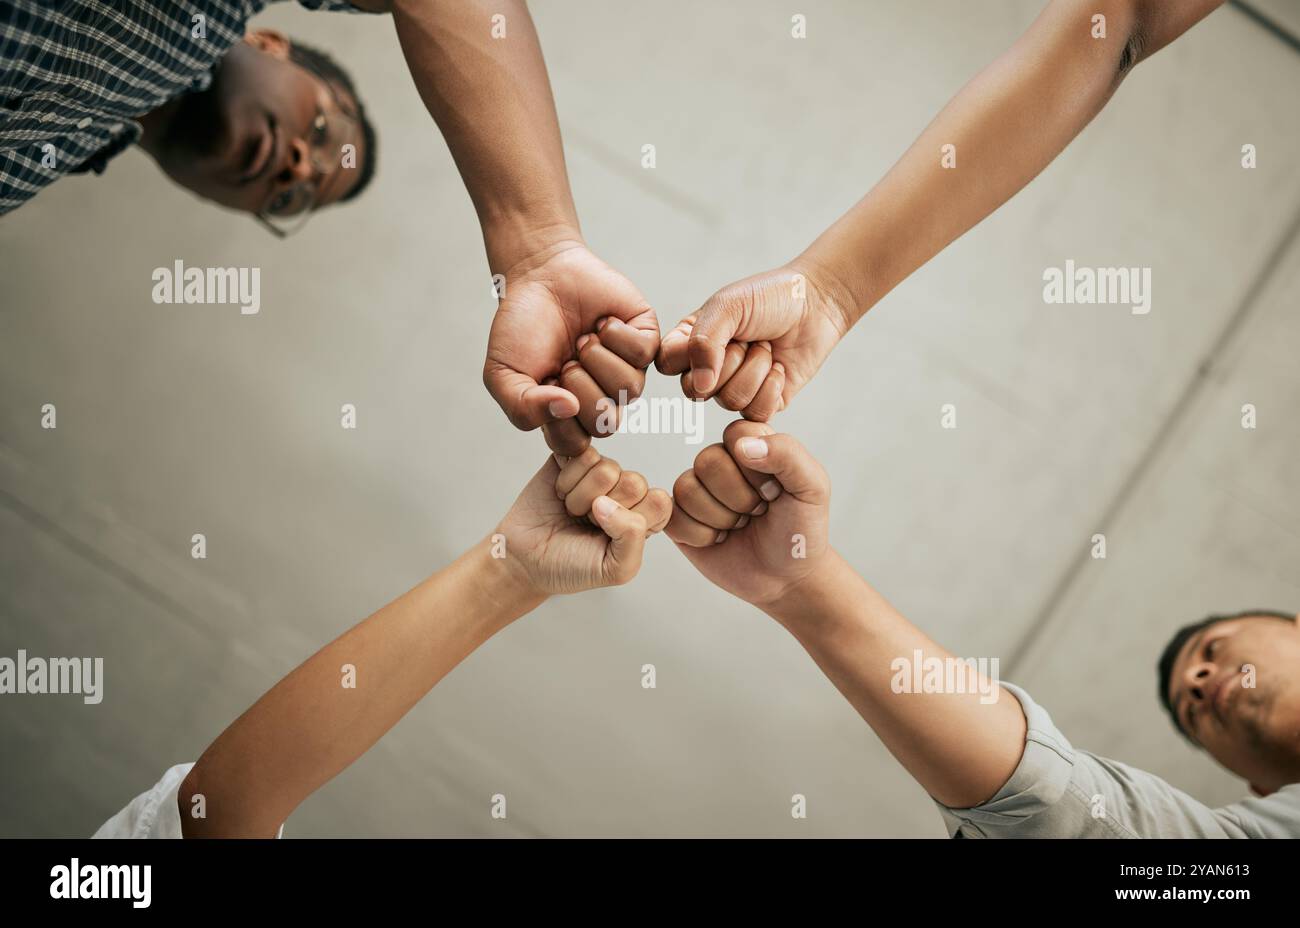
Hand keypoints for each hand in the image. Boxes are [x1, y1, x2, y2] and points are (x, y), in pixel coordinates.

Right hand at [484, 240, 660, 455]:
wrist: (540, 274)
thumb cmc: (522, 326)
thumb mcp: (502, 374)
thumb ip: (523, 407)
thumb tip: (566, 409)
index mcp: (568, 414)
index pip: (575, 444)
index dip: (558, 417)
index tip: (544, 383)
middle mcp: (602, 398)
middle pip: (606, 421)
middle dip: (580, 386)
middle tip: (565, 359)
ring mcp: (625, 371)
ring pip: (629, 389)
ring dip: (597, 358)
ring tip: (582, 339)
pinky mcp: (644, 341)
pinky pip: (643, 354)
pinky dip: (616, 335)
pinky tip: (602, 323)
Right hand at [497, 447, 671, 596]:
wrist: (524, 559)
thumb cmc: (571, 566)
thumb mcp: (614, 569)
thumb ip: (632, 539)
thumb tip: (610, 503)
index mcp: (643, 519)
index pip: (660, 502)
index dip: (633, 519)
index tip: (609, 537)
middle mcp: (625, 493)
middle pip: (635, 482)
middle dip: (603, 509)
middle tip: (586, 523)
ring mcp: (600, 474)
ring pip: (608, 468)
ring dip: (581, 497)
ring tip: (572, 510)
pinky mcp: (575, 459)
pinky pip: (583, 455)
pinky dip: (568, 480)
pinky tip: (561, 494)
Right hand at [656, 262, 852, 420]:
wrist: (816, 304)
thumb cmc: (769, 298)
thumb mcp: (728, 306)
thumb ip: (703, 342)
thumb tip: (701, 386)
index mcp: (690, 342)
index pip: (667, 365)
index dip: (689, 356)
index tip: (716, 334)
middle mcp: (708, 369)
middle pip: (697, 390)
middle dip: (730, 361)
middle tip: (747, 338)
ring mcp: (734, 388)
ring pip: (729, 401)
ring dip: (755, 370)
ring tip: (766, 348)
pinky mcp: (762, 403)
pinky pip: (755, 413)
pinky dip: (771, 387)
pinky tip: (779, 367)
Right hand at [665, 420, 829, 607]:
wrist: (785, 578)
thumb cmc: (800, 530)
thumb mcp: (812, 488)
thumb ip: (787, 454)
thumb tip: (742, 446)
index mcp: (753, 445)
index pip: (736, 435)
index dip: (756, 469)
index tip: (776, 491)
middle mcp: (721, 461)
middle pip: (707, 461)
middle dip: (738, 498)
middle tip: (757, 512)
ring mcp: (699, 490)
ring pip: (687, 489)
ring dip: (721, 518)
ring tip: (740, 525)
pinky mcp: (681, 519)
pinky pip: (674, 517)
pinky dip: (702, 536)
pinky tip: (720, 539)